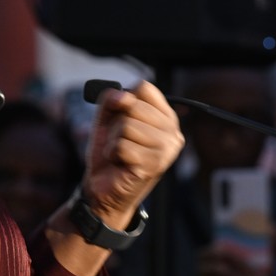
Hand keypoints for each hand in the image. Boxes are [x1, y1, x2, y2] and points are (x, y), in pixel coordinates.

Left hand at [82, 81, 183, 226]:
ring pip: (127, 126)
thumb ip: (111, 99)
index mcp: (165, 117)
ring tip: (120, 153)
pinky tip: (120, 163)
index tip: (121, 117)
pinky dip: (112, 153)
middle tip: (120, 140)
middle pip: (133, 105)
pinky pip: (121, 146)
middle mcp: (172, 132)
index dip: (124, 100)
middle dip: (116, 123)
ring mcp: (166, 150)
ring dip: (114, 140)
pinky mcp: (154, 165)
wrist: (102, 187)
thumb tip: (120, 95)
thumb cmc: (109, 153)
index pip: (144, 87)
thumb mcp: (106, 119)